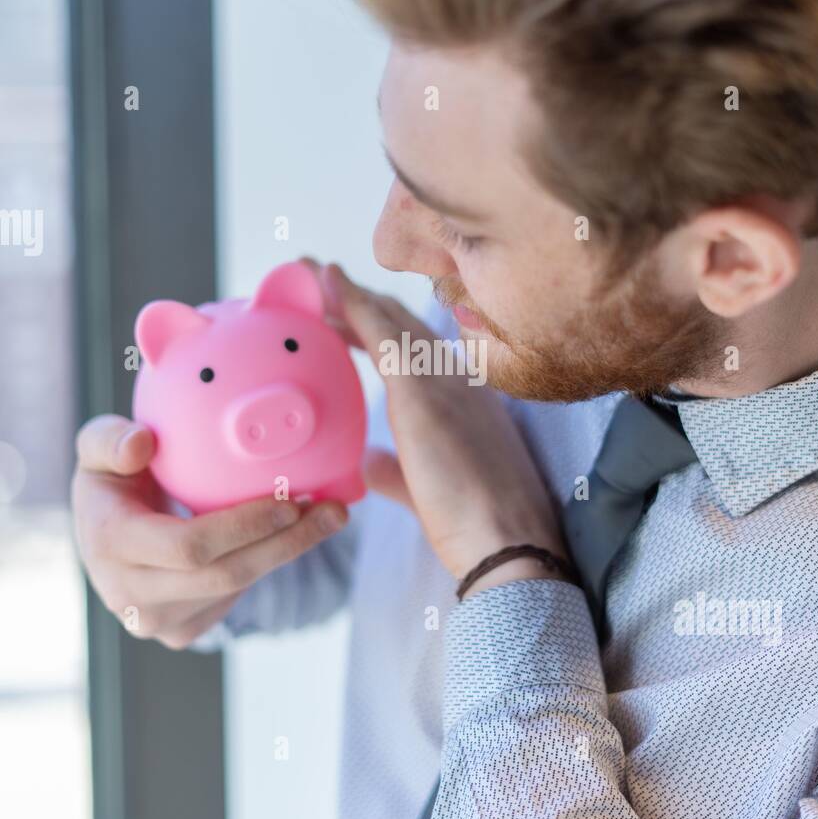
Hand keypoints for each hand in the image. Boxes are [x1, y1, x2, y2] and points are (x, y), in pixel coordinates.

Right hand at [71, 414, 347, 648]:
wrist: (105, 535)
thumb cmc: (113, 479)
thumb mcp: (99, 447)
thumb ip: (109, 439)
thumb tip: (142, 444)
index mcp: (111, 544)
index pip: (189, 546)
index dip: (245, 526)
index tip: (290, 502)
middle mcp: (129, 594)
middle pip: (226, 575)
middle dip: (287, 544)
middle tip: (332, 511)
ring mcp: (156, 621)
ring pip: (237, 590)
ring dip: (287, 553)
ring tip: (325, 516)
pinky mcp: (180, 632)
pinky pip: (235, 600)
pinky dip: (267, 566)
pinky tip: (290, 536)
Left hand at [319, 263, 568, 584]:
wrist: (507, 545)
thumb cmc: (474, 528)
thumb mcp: (425, 490)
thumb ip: (395, 470)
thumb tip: (368, 461)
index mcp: (464, 401)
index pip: (416, 349)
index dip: (378, 325)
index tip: (342, 314)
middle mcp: (457, 378)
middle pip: (401, 324)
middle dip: (359, 301)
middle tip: (315, 282)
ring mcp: (443, 379)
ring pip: (389, 318)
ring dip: (347, 294)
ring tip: (309, 273)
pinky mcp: (422, 389)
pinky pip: (380, 331)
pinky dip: (351, 301)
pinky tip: (326, 281)